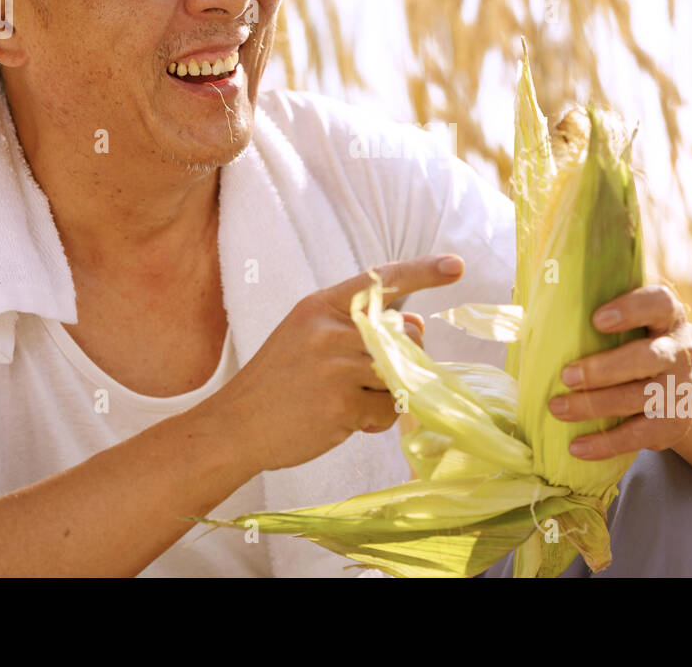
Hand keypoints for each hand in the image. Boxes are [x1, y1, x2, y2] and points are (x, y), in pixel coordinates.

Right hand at [220, 254, 460, 473]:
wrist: (235, 425)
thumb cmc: (278, 381)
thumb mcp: (309, 336)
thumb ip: (357, 325)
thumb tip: (418, 320)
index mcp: (321, 305)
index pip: (380, 280)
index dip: (423, 271)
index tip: (456, 266)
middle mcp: (331, 330)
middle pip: (407, 334)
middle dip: (406, 357)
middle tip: (372, 379)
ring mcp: (336, 367)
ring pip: (401, 374)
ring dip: (389, 394)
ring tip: (354, 403)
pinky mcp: (342, 405)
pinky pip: (389, 410)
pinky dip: (377, 421)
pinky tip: (345, 421)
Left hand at [546, 284, 691, 459]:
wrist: (678, 385)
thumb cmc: (634, 344)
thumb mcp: (628, 324)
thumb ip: (592, 315)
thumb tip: (526, 316)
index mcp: (667, 316)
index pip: (658, 303)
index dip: (631, 309)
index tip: (596, 319)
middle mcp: (679, 350)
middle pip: (649, 357)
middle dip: (605, 368)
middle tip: (566, 375)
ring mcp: (680, 389)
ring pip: (641, 398)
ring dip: (596, 405)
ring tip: (558, 409)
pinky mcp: (673, 424)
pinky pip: (639, 435)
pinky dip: (606, 444)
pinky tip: (577, 446)